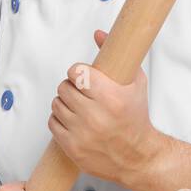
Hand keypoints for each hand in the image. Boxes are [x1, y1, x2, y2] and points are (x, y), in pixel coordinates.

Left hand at [48, 29, 167, 186]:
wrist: (137, 157)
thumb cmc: (136, 117)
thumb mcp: (136, 83)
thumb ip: (118, 55)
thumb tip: (98, 33)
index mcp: (111, 97)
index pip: (76, 73)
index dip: (78, 73)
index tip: (83, 77)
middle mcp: (95, 115)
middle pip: (64, 88)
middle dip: (72, 88)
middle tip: (83, 93)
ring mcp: (82, 133)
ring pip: (56, 104)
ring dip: (65, 104)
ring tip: (79, 108)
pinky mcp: (72, 147)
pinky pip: (52, 123)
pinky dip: (60, 120)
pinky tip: (74, 121)